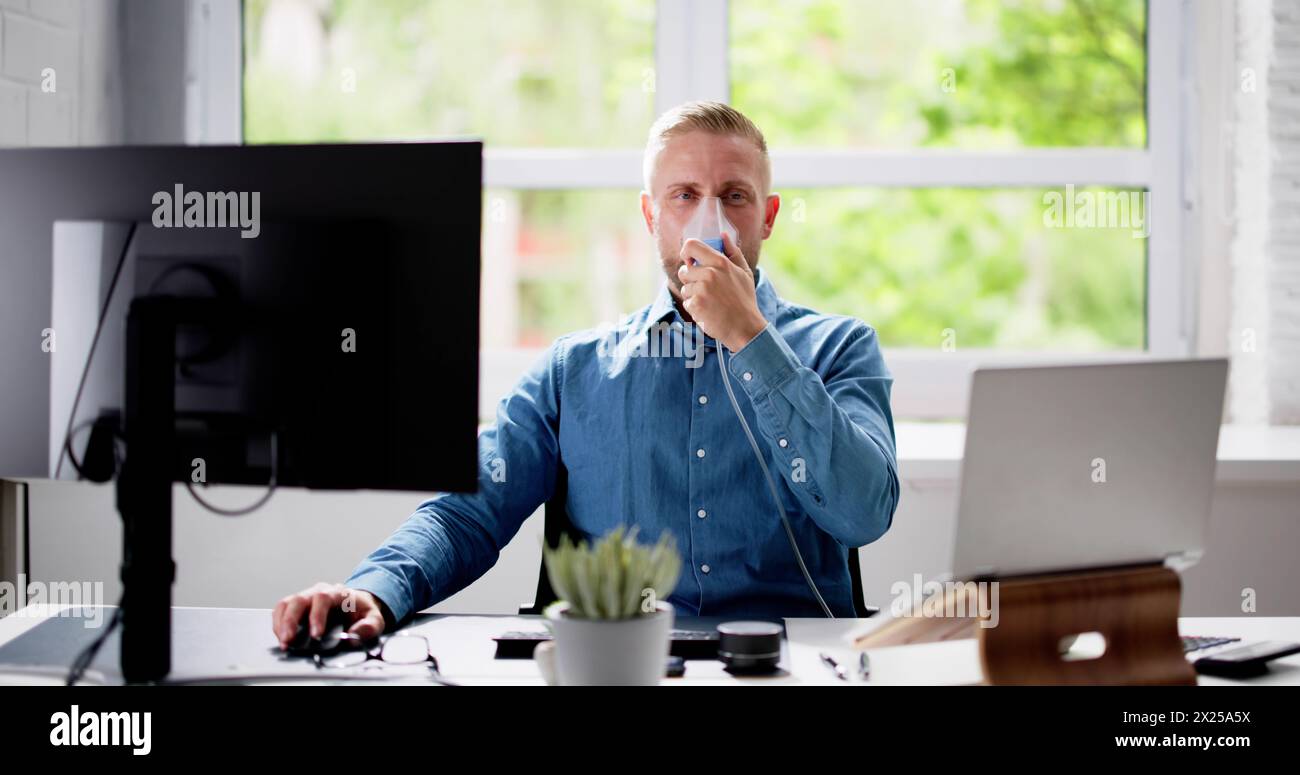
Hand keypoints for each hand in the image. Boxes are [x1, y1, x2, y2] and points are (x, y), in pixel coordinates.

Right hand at [271, 582, 386, 649]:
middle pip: (299, 600)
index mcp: (337, 592)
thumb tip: (354, 635)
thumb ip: (369, 626)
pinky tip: (281, 637)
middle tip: (289, 640)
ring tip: (283, 642)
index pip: (323, 598)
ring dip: (280, 623)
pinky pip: (282, 610)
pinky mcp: (297, 606)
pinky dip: (278, 623)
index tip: (315, 635)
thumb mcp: (375, 619)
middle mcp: (318, 591)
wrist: (357, 604)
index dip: (316, 616)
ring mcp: (306, 597)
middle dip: (291, 621)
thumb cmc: (363, 611)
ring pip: (286, 604)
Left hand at [676, 231, 766, 351]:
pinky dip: (695, 309)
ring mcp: (702, 289)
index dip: (685, 252)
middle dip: (690, 280)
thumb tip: (723, 235)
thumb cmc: (745, 300)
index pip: (691, 246)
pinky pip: (687, 303)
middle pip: (684, 271)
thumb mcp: (744, 272)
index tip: (689, 261)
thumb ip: (733, 252)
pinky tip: (708, 312)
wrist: (745, 327)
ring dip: (693, 296)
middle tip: (706, 290)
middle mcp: (709, 273)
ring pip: (685, 289)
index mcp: (720, 262)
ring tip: (710, 302)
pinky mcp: (696, 305)